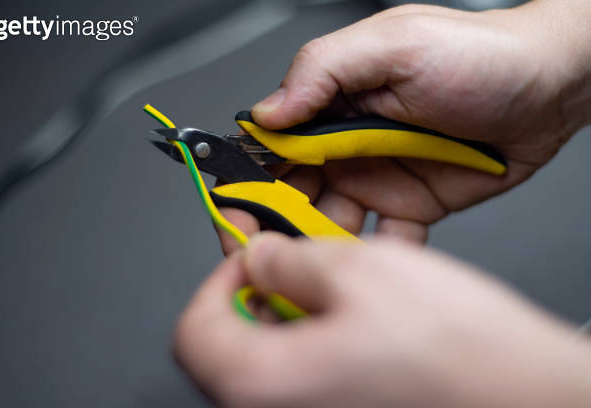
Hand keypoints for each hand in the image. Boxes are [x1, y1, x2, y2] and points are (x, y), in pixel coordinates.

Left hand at [175, 234, 590, 406]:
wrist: (530, 398)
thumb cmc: (456, 353)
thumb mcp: (358, 271)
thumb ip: (288, 259)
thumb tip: (260, 253)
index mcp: (260, 383)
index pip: (195, 324)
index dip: (219, 273)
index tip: (249, 249)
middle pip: (232, 339)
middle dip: (257, 287)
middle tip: (290, 256)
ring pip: (272, 350)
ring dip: (291, 304)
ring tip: (334, 277)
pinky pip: (307, 367)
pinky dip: (317, 329)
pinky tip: (355, 308)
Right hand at [218, 0, 590, 251]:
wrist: (549, 86)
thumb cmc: (479, 55)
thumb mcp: (393, 44)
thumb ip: (322, 71)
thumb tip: (266, 113)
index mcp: (331, 106)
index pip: (271, 149)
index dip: (249, 183)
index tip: (237, 217)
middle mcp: (346, 146)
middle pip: (292, 195)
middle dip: (275, 227)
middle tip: (272, 256)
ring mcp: (376, 179)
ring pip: (330, 226)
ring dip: (321, 249)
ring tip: (323, 269)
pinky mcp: (411, 207)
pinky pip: (383, 242)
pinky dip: (376, 261)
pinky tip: (377, 270)